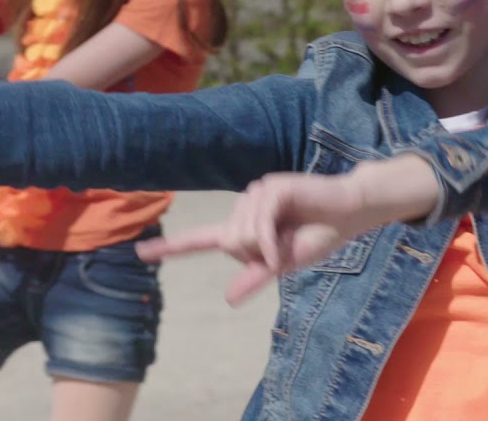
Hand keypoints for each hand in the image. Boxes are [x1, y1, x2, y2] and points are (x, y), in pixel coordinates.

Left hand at [137, 172, 370, 305]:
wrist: (347, 215)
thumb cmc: (317, 237)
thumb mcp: (283, 265)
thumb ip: (255, 277)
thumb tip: (228, 300)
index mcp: (243, 228)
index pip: (200, 241)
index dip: (170, 248)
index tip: (140, 253)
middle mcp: (243, 208)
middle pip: (228, 243)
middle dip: (256, 255)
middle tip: (284, 247)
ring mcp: (255, 194)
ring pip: (241, 235)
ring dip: (267, 247)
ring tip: (291, 237)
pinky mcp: (271, 188)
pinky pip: (259, 225)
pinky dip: (271, 243)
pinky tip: (286, 243)